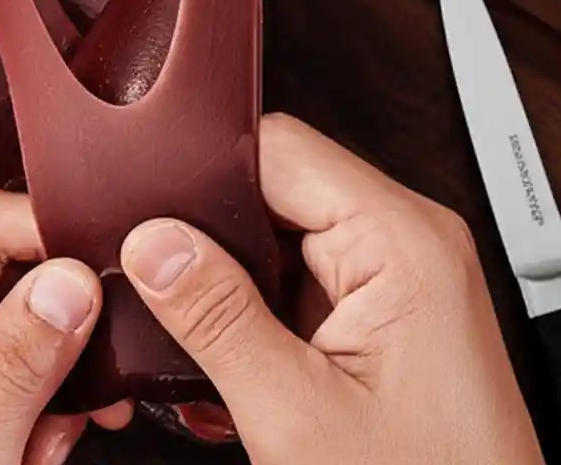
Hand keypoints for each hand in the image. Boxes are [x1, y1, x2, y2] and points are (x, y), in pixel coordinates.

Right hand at [121, 114, 544, 463]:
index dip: (203, 176)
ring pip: (279, 241)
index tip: (150, 220)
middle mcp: (410, 242)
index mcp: (402, 240)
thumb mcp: (297, 413)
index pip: (280, 148)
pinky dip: (260, 320)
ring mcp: (400, 277)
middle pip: (277, 190)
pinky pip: (301, 284)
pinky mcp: (387, 312)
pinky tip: (241, 369)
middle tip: (170, 301)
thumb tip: (155, 245)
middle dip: (211, 243)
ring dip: (233, 290)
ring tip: (211, 350)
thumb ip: (217, 318)